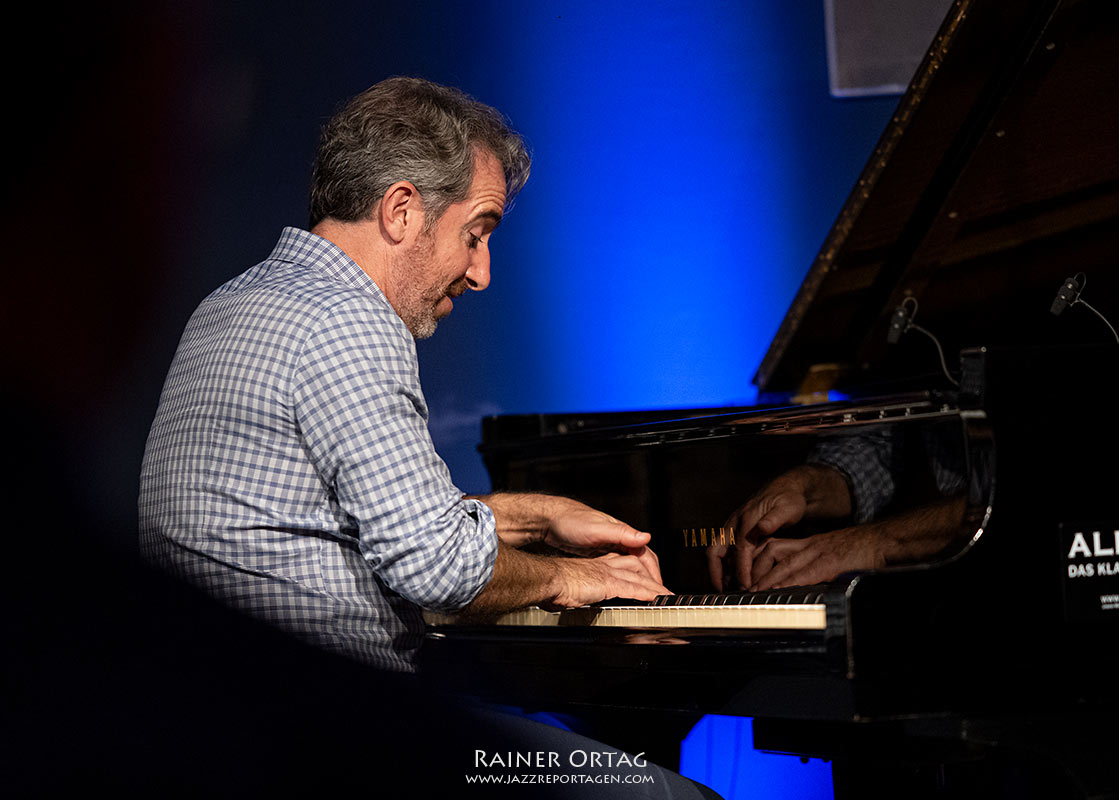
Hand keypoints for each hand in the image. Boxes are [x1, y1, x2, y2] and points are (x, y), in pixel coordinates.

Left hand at [541, 497, 662, 584]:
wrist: (550, 520)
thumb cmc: (571, 520)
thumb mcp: (597, 529)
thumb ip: (621, 533)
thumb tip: (646, 537)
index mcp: (622, 532)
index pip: (645, 554)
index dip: (654, 572)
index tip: (658, 587)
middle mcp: (618, 538)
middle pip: (641, 560)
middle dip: (650, 576)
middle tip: (655, 594)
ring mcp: (608, 545)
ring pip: (630, 564)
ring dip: (638, 577)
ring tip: (643, 592)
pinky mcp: (597, 552)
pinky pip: (617, 565)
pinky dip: (624, 576)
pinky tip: (621, 584)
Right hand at [544, 552, 670, 609]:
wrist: (546, 578)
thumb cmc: (552, 583)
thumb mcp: (571, 585)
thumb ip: (578, 591)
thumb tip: (574, 600)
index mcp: (596, 564)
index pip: (623, 564)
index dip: (637, 571)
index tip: (645, 581)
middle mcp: (604, 565)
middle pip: (636, 566)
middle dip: (651, 577)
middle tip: (663, 589)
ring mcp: (607, 572)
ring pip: (638, 577)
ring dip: (654, 587)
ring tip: (666, 596)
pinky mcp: (606, 582)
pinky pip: (632, 587)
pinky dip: (646, 593)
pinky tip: (655, 598)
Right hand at [707, 476, 809, 590]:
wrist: (785, 489)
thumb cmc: (788, 500)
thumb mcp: (787, 507)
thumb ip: (774, 519)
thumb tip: (762, 528)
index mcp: (746, 519)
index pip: (739, 549)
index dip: (741, 570)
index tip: (746, 587)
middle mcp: (734, 524)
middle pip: (715, 551)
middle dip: (715, 574)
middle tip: (723, 594)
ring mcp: (732, 528)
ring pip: (716, 553)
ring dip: (718, 572)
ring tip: (726, 591)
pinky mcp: (734, 533)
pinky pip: (722, 553)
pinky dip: (723, 567)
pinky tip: (732, 580)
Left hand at [749, 527, 885, 590]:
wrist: (884, 540)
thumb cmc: (862, 549)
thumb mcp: (833, 552)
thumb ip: (817, 565)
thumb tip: (802, 582)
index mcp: (809, 543)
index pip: (774, 546)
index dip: (757, 559)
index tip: (745, 573)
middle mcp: (810, 545)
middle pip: (772, 552)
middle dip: (755, 569)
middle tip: (742, 585)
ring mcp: (820, 552)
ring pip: (785, 563)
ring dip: (767, 579)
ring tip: (753, 592)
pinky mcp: (833, 562)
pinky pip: (806, 573)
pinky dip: (790, 582)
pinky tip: (779, 590)